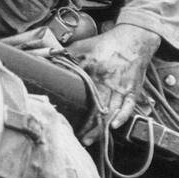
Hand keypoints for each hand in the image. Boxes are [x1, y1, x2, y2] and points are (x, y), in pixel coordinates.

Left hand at [67, 24, 160, 144]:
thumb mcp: (82, 46)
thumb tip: (44, 59)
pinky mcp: (133, 90)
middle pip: (96, 108)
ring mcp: (122, 87)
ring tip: (90, 140)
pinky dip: (122, 117)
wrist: (134, 38)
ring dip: (101, 127)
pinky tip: (113, 127)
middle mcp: (108, 81)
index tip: (65, 120)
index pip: (81, 94)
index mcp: (94, 70)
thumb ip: (64, 54)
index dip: (74, 109)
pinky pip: (129, 107)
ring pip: (111, 112)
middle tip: (78, 138)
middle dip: (87, 126)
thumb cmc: (105, 43)